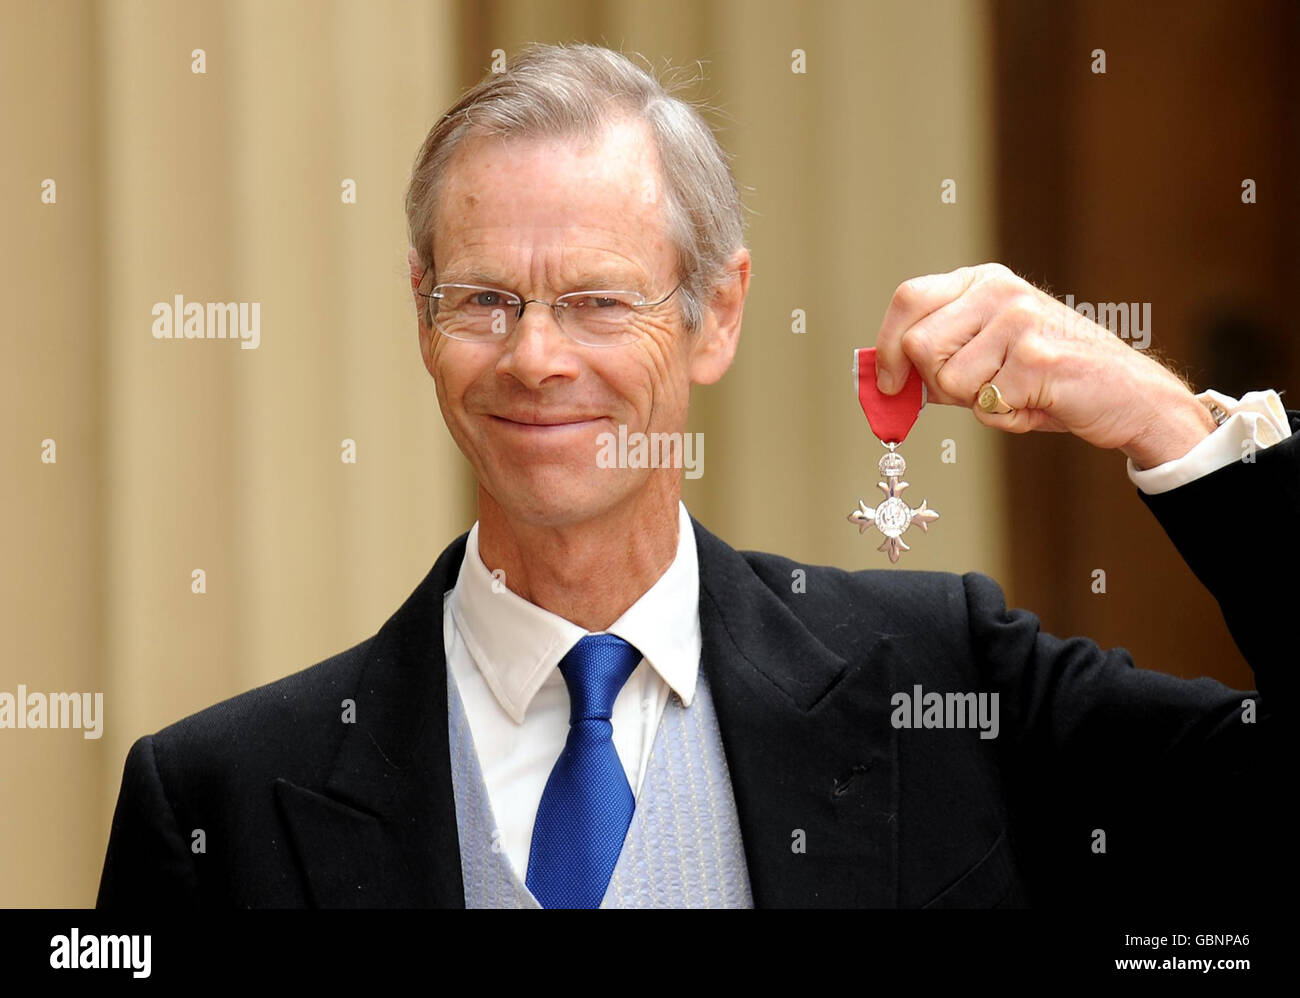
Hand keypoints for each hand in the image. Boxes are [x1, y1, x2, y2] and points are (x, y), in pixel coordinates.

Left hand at [872, 263, 1216, 468]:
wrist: (1130, 394)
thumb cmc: (1052, 379)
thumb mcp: (991, 354)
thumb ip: (941, 358)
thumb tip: (884, 379)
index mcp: (983, 282)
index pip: (909, 299)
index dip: (888, 347)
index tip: (889, 384)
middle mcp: (1000, 292)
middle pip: (919, 345)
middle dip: (937, 384)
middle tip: (979, 391)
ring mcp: (1019, 321)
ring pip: (948, 381)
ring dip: (977, 405)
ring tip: (1017, 394)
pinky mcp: (1037, 359)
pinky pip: (986, 407)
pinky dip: (1005, 420)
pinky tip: (1037, 403)